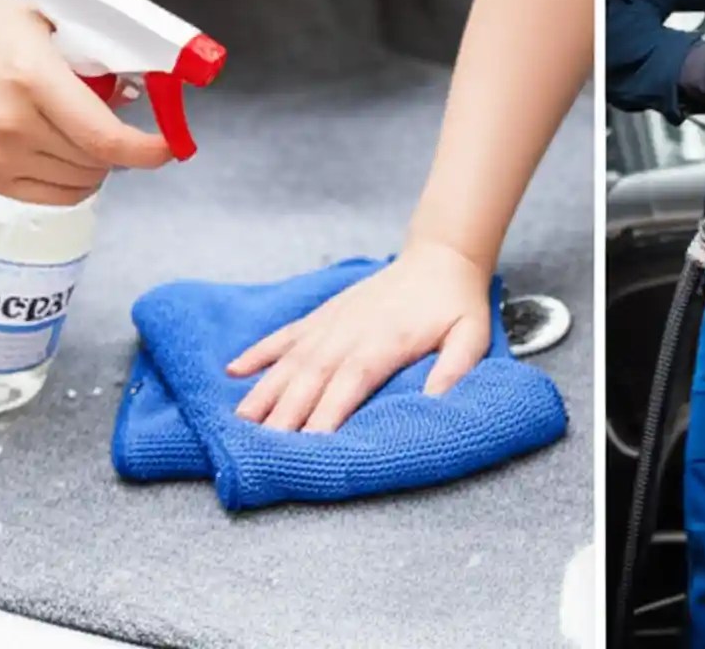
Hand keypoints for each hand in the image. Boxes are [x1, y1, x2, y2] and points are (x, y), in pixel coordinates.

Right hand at [0, 0, 171, 204]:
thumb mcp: (50, 24)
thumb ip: (99, 54)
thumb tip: (142, 91)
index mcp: (33, 80)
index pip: (106, 138)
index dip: (147, 151)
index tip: (170, 147)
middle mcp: (12, 123)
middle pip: (98, 163)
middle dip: (123, 148)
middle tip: (113, 121)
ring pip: (82, 183)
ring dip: (99, 164)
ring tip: (83, 131)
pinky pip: (56, 197)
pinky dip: (76, 181)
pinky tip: (70, 154)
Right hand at [227, 242, 493, 432]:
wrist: (440, 258)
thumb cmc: (456, 304)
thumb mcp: (471, 336)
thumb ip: (454, 368)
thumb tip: (435, 401)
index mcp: (385, 342)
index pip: (350, 382)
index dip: (327, 412)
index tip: (308, 442)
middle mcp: (350, 333)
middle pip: (312, 377)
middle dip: (286, 413)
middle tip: (261, 446)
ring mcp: (332, 323)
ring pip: (291, 360)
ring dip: (264, 390)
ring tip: (240, 420)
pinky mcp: (323, 315)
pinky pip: (285, 335)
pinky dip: (258, 352)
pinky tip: (233, 371)